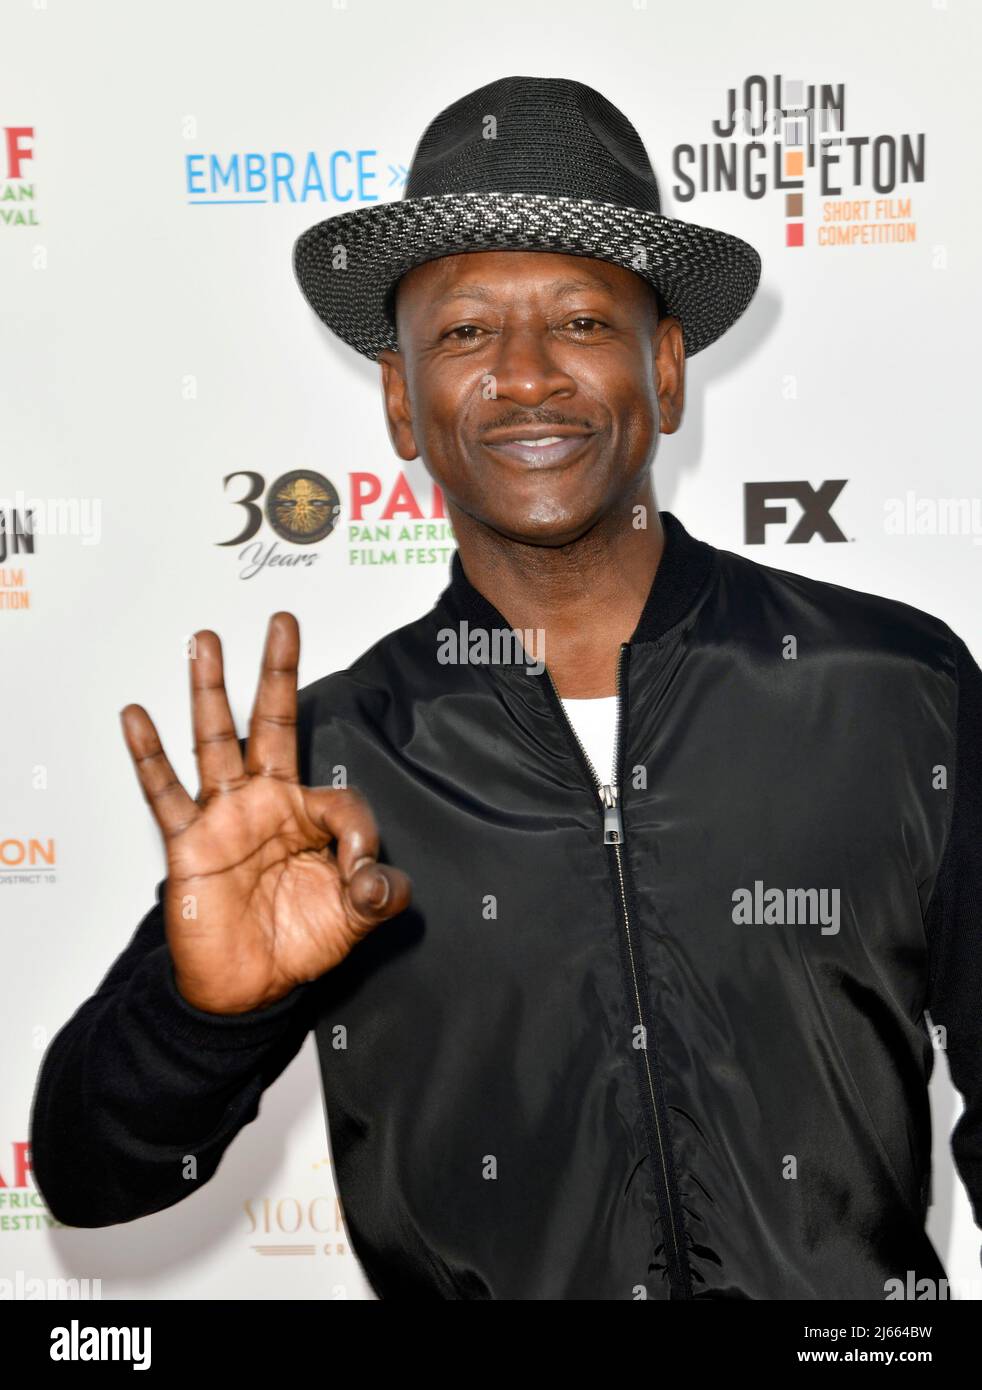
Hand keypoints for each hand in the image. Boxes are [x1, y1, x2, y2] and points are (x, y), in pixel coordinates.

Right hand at [119, 612, 409, 1013]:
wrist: (247, 988)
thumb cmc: (296, 943)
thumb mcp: (354, 919)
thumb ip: (379, 894)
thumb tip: (379, 877)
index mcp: (308, 817)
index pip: (339, 799)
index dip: (357, 834)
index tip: (362, 873)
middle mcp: (266, 804)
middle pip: (273, 725)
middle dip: (276, 674)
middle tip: (281, 624)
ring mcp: (224, 816)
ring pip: (216, 741)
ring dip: (210, 691)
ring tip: (204, 642)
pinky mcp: (188, 841)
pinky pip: (166, 792)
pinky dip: (148, 756)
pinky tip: (136, 717)